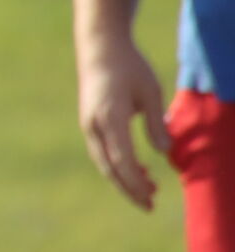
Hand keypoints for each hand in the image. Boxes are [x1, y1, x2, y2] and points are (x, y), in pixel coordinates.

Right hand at [78, 37, 170, 210]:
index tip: (152, 198)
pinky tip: (136, 167)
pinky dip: (118, 164)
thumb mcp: (150, 92)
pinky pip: (102, 151)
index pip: (122, 160)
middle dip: (129, 189)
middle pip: (109, 167)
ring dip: (124, 178)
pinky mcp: (90, 121)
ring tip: (149, 189)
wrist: (99, 46)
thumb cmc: (129, 66)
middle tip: (150, 205)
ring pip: (104, 161)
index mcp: (109, 118)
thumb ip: (156, 123)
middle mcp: (93, 125)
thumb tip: (163, 152)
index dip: (136, 182)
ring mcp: (88, 124)